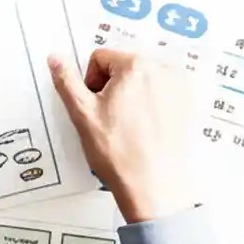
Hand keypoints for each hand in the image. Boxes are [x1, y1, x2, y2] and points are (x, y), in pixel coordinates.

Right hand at [49, 49, 198, 223]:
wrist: (153, 185)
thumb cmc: (120, 153)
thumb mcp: (83, 113)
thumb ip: (67, 81)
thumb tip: (56, 59)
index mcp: (136, 65)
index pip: (101, 58)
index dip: (90, 82)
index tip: (95, 106)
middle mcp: (162, 69)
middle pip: (123, 66)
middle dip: (112, 87)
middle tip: (110, 118)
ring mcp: (178, 86)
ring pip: (142, 79)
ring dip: (131, 95)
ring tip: (128, 125)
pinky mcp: (187, 103)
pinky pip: (160, 92)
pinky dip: (150, 104)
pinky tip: (144, 127)